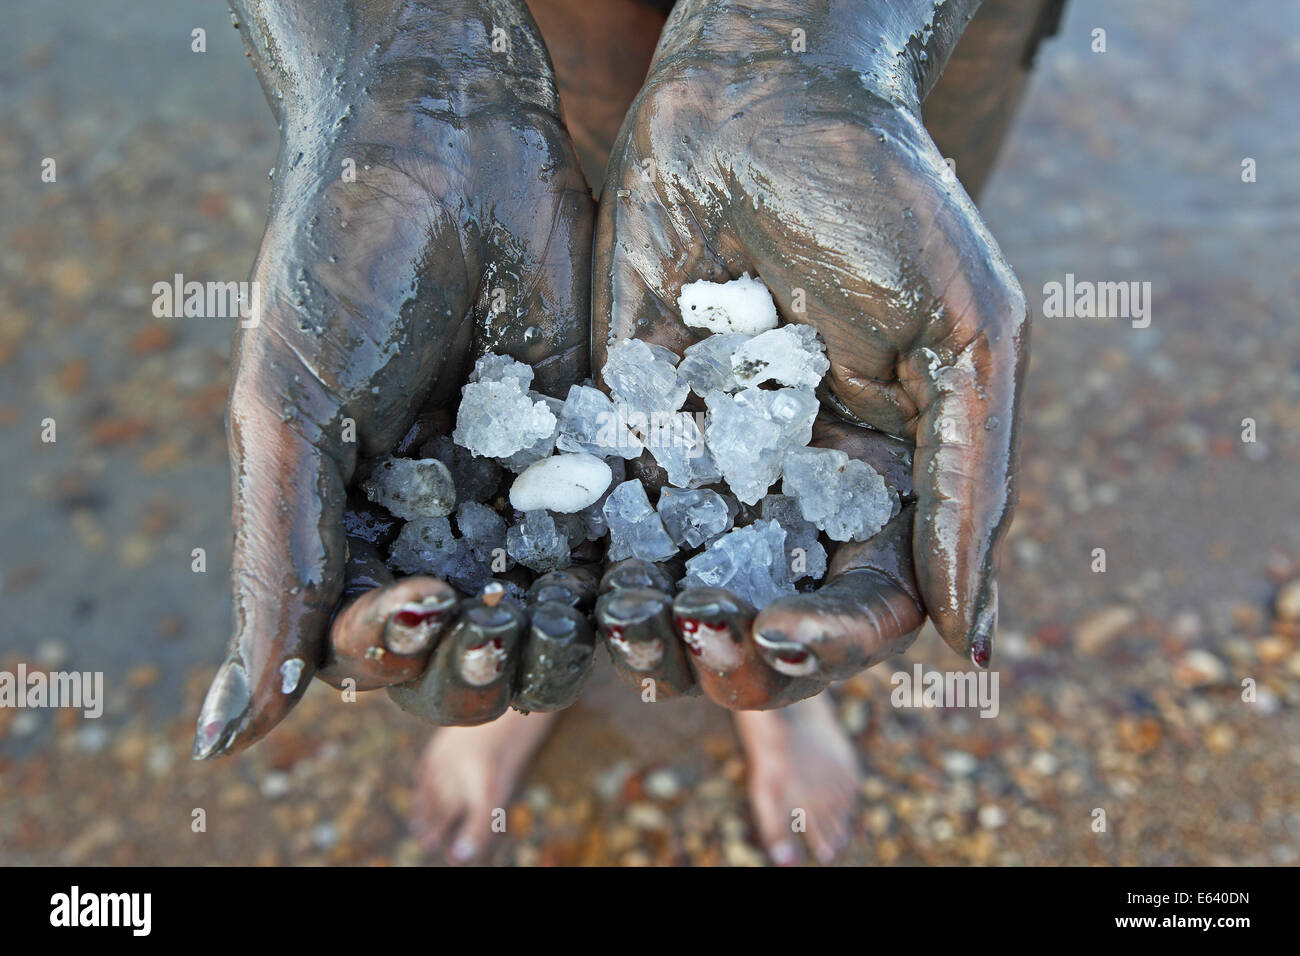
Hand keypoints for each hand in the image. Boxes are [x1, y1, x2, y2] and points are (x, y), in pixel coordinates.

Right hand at [196, 0, 592, 756]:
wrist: (447, 142)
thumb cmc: (342, 269)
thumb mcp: (291, 415)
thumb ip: (281, 563)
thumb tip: (230, 736)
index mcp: (355, 540)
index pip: (376, 653)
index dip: (400, 654)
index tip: (430, 603)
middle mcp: (445, 538)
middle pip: (475, 664)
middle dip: (492, 662)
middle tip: (510, 618)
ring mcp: (531, 503)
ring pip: (561, 624)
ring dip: (576, 633)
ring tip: (595, 601)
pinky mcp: (606, 459)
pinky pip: (630, 543)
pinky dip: (645, 568)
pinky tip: (667, 566)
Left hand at [591, 0, 1027, 706]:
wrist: (760, 93)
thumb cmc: (884, 198)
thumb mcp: (961, 331)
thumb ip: (967, 478)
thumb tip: (976, 635)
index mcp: (887, 474)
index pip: (872, 602)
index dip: (835, 638)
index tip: (777, 631)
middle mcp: (795, 480)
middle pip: (773, 613)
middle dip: (739, 652)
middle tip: (697, 643)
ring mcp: (709, 453)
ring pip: (683, 582)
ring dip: (657, 623)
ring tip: (629, 623)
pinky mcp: (630, 413)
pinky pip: (606, 502)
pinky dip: (587, 547)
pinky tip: (561, 566)